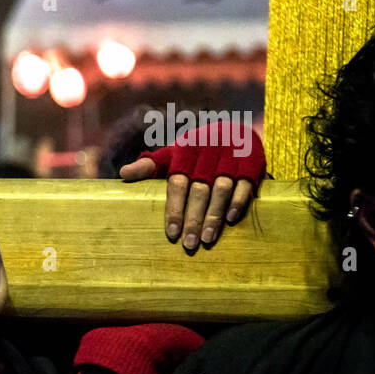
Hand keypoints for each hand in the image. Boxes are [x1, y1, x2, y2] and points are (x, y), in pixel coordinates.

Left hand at [120, 121, 265, 252]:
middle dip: (193, 219)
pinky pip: (245, 184)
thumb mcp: (172, 154)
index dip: (174, 209)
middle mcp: (208, 152)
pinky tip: (230, 220)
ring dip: (214, 216)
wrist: (234, 129)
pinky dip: (238, 202)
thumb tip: (123, 174)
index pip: (176, 183)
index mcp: (186, 150)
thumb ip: (149, 165)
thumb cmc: (195, 150)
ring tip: (206, 239)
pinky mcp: (251, 161)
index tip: (171, 233)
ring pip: (222, 190)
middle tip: (188, 244)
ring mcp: (231, 156)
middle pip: (199, 190)